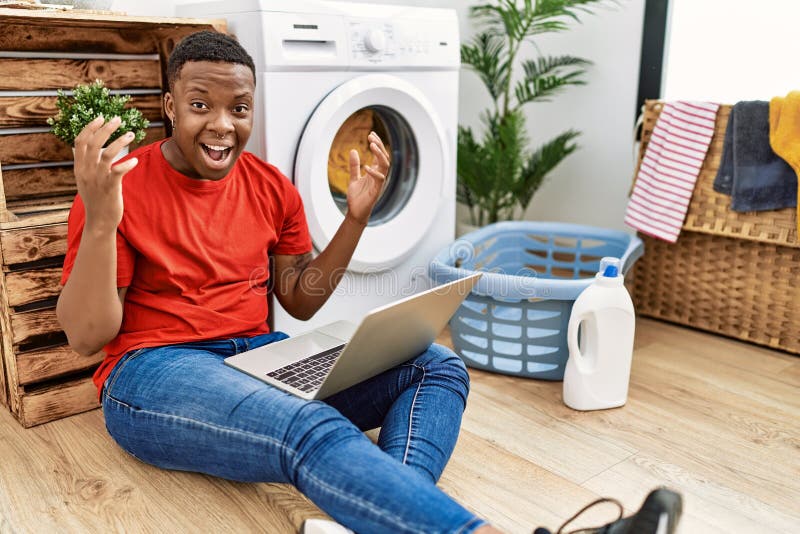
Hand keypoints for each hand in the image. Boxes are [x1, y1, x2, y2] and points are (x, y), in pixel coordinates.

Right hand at [73, 116, 138, 233]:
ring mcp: (98, 179)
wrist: (99, 221)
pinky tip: (135, 161)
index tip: (100, 118)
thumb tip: (85, 149)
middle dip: (106, 128)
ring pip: (107, 153)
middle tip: (117, 119)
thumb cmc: (96, 199)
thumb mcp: (85, 180)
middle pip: (93, 143)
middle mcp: (87, 171)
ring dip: (119, 140)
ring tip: (130, 133)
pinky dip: (127, 164)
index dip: (90, 127)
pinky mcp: (110, 187)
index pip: (81, 141)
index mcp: (80, 167)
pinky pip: (118, 171)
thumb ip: (85, 164)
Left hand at [345, 131, 390, 225]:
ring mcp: (378, 183)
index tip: (371, 134)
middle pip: (384, 157)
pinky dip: (374, 173)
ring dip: (379, 155)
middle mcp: (378, 176)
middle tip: (371, 137)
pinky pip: (380, 180)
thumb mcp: (353, 178)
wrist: (355, 212)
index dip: (377, 144)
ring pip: (385, 166)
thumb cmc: (356, 197)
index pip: (379, 155)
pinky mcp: (376, 191)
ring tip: (371, 145)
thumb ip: (354, 166)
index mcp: (374, 172)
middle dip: (379, 146)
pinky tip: (366, 167)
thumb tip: (353, 150)